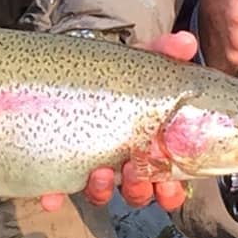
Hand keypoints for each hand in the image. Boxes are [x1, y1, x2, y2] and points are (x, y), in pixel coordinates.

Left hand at [71, 29, 199, 213]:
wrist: (74, 73)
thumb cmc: (116, 76)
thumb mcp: (138, 63)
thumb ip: (162, 53)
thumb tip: (186, 41)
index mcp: (148, 146)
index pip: (167, 180)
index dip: (171, 191)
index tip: (169, 186)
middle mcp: (122, 162)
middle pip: (136, 190)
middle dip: (138, 189)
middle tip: (133, 173)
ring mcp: (90, 166)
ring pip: (101, 193)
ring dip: (103, 191)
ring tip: (100, 173)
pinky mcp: (59, 166)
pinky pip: (55, 189)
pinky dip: (53, 196)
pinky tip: (50, 197)